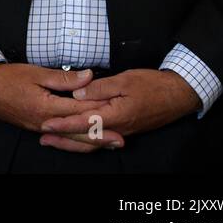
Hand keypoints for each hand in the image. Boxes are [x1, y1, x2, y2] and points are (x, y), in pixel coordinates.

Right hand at [0, 63, 125, 151]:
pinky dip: (74, 141)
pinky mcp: (36, 128)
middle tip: (120, 139)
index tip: (116, 109)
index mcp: (46, 107)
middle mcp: (44, 122)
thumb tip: (88, 77)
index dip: (98, 109)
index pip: (78, 109)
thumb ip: (64, 78)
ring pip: (69, 138)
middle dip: (100, 135)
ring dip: (90, 142)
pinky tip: (84, 141)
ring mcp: (39, 128)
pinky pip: (60, 137)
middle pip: (77, 131)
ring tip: (108, 144)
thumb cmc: (7, 78)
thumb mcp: (36, 73)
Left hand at [39, 68, 200, 149]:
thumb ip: (100, 88)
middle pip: (86, 139)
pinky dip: (86, 140)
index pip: (84, 123)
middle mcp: (118, 128)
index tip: (46, 125)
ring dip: (73, 142)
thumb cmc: (152, 85)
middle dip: (63, 140)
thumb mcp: (125, 80)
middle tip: (43, 139)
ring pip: (94, 142)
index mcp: (116, 115)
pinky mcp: (125, 129)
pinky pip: (102, 139)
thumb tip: (77, 93)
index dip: (63, 124)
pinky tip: (77, 137)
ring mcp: (122, 131)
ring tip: (54, 140)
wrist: (178, 95)